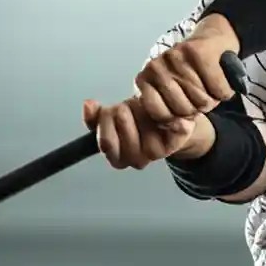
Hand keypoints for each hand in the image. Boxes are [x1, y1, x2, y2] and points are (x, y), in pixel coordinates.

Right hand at [82, 97, 208, 169]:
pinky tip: (163, 109)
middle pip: (125, 135)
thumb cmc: (133, 117)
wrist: (160, 115)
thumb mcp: (110, 117)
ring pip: (145, 127)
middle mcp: (137, 160)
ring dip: (141, 111)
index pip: (106, 143)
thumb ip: (95, 117)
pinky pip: (174, 127)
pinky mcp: (178, 139)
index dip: (107, 123)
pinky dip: (170, 116)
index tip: (112, 111)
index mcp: (119, 158)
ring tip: (142, 105)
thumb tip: (88, 105)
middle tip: (128, 107)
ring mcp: (158, 152)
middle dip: (123, 113)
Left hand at [134, 14, 240, 124]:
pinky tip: (219, 80)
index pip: (161, 115)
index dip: (177, 118)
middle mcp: (156, 67)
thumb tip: (181, 127)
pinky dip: (224, 91)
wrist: (211, 41)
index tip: (182, 108)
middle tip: (198, 95)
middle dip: (197, 108)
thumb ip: (170, 116)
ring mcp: (175, 57)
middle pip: (183, 110)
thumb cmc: (190, 76)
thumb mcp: (173, 97)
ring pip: (202, 101)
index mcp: (145, 80)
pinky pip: (218, 89)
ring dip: (212, 99)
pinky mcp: (198, 52)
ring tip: (207, 86)